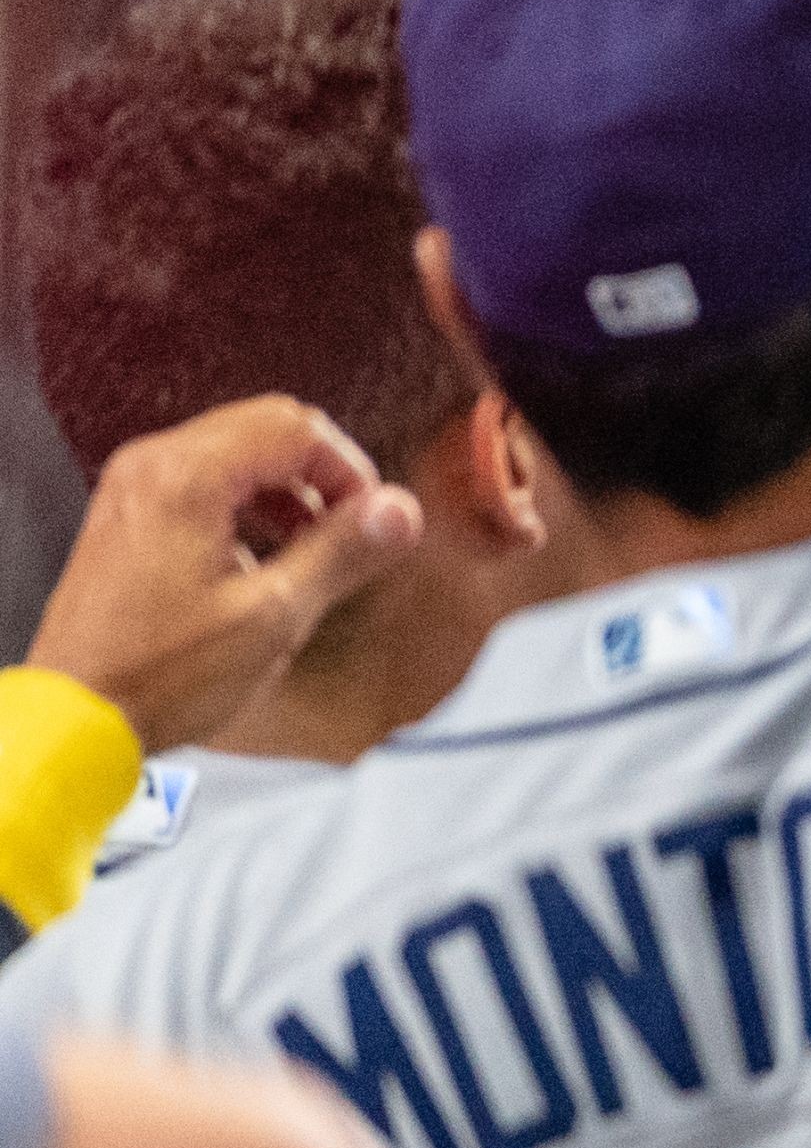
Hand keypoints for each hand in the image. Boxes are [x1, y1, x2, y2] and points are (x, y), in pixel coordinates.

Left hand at [28, 397, 422, 751]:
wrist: (75, 719)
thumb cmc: (157, 676)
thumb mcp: (273, 616)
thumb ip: (342, 553)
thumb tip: (398, 512)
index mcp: (188, 479)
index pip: (296, 428)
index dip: (349, 468)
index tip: (371, 514)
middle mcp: (153, 468)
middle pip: (266, 428)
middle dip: (320, 475)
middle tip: (349, 528)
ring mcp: (133, 489)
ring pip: (235, 452)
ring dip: (285, 489)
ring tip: (310, 548)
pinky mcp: (125, 516)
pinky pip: (201, 480)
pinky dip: (245, 503)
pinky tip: (261, 559)